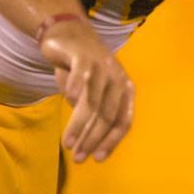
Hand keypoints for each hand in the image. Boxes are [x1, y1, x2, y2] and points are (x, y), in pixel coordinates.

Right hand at [39, 19, 133, 160]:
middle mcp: (117, 78)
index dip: (111, 141)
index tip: (97, 158)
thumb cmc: (82, 71)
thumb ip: (93, 114)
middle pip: (107, 115)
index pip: (123, 121)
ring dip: (80, 124)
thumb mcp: (90, 96)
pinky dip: (76, 85)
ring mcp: (102, 65)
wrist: (68, 35)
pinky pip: (82, 73)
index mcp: (124, 91)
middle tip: (78, 156)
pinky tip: (68, 98)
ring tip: (68, 142)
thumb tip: (89, 144)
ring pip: (92, 100)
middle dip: (93, 139)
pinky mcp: (84, 54)